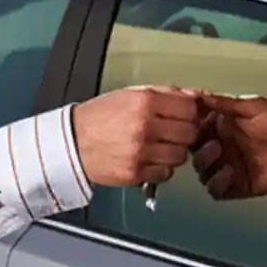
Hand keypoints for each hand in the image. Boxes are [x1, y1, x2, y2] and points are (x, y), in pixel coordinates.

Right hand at [72, 85, 201, 186]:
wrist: (72, 143)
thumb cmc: (101, 116)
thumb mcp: (130, 94)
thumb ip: (164, 93)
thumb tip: (194, 95)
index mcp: (144, 102)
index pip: (189, 107)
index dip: (190, 112)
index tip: (184, 115)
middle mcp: (144, 126)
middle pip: (189, 132)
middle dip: (186, 132)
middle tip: (175, 132)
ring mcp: (141, 152)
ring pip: (181, 155)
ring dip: (175, 151)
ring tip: (161, 146)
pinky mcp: (136, 173)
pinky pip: (166, 173)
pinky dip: (163, 168)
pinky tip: (151, 159)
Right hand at [190, 93, 266, 199]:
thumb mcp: (254, 106)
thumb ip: (226, 103)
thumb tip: (198, 93)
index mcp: (223, 126)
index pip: (195, 125)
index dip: (188, 123)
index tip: (185, 118)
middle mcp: (221, 147)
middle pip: (194, 149)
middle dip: (194, 144)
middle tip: (206, 136)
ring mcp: (227, 168)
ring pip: (202, 170)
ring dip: (204, 161)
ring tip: (218, 151)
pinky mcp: (236, 187)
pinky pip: (216, 190)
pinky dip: (217, 183)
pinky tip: (229, 173)